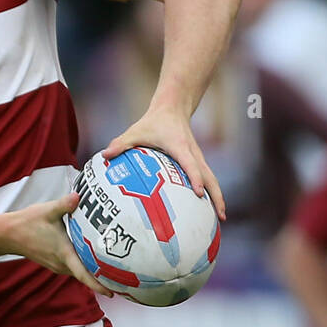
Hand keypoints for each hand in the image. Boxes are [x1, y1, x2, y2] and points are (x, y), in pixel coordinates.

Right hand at [6, 192, 121, 297]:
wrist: (9, 234)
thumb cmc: (28, 222)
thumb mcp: (48, 210)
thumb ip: (65, 204)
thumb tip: (78, 196)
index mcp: (64, 253)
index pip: (84, 274)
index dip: (98, 285)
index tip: (112, 292)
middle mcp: (62, 263)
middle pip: (85, 276)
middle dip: (102, 279)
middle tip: (122, 280)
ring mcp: (57, 265)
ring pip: (79, 272)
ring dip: (93, 273)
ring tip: (111, 271)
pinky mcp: (54, 262)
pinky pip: (73, 268)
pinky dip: (83, 267)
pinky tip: (92, 259)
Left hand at [102, 107, 225, 219]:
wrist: (173, 108)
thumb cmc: (153, 121)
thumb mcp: (136, 130)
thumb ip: (121, 143)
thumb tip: (105, 155)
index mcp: (180, 148)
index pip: (190, 164)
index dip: (195, 178)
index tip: (199, 193)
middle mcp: (193, 154)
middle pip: (209, 176)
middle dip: (216, 195)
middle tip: (221, 215)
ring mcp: (198, 158)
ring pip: (212, 178)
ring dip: (218, 197)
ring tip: (221, 218)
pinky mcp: (198, 161)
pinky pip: (207, 178)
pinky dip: (212, 192)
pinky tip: (210, 209)